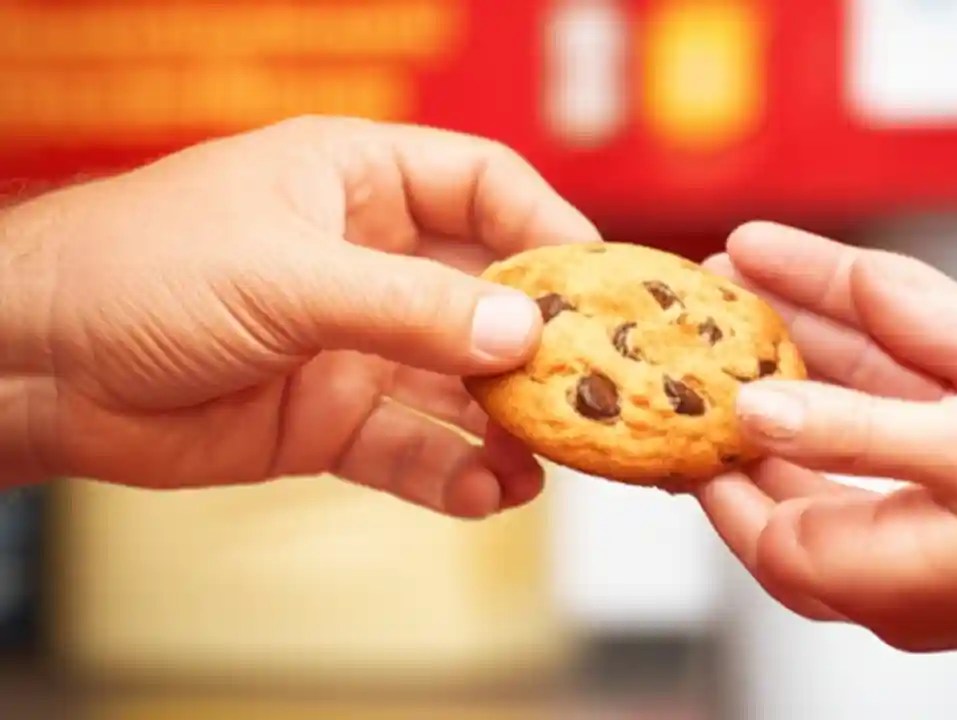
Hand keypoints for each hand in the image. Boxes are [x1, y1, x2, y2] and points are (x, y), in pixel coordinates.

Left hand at [0, 116, 600, 517]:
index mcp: (356, 184)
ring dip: (504, 423)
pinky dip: (449, 473)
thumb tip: (521, 330)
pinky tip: (482, 493)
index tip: (597, 281)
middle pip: (485, 296)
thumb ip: (409, 307)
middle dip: (538, 343)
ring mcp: (352, 345)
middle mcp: (367, 263)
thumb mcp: (286, 275)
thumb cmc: (135, 270)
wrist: (36, 368)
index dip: (545, 227)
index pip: (482, 188)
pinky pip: (409, 447)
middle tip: (590, 387)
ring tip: (545, 458)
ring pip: (456, 384)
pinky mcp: (328, 418)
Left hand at [698, 222, 956, 685]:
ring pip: (828, 488)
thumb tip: (751, 414)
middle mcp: (894, 585)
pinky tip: (835, 389)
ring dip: (795, 421)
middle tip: (714, 360)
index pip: (755, 527)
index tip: (679, 406)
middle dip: (748, 429)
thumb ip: (849, 431)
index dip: (708, 467)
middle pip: (786, 502)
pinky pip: (876, 487)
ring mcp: (928, 572)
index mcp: (884, 578)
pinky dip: (846, 436)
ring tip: (760, 351)